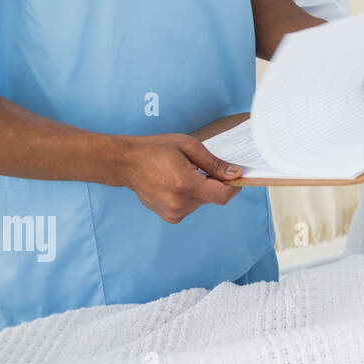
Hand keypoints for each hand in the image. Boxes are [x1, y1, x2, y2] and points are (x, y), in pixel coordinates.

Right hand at [107, 134, 242, 223]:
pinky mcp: (170, 217)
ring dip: (202, 189)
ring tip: (184, 174)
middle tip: (200, 167)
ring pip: (203, 202)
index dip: (234, 187)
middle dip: (215, 183)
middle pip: (214, 198)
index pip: (223, 195)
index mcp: (185, 184)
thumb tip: (235, 173)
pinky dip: (191, 196)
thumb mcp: (190, 147)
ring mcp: (173, 212)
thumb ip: (215, 163)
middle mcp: (180, 203)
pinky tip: (177, 184)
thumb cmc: (156, 150)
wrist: (127, 163)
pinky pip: (192, 207)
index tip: (236, 176)